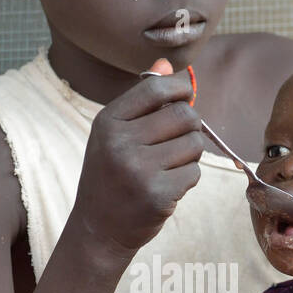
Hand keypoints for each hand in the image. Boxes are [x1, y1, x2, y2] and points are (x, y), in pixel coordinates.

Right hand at [72, 57, 204, 262]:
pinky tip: (167, 187)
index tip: (184, 98)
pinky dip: (187, 179)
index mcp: (108, 122)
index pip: (156, 88)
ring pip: (194, 144)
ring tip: (168, 167)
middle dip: (190, 126)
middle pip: (184, 115)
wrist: (98, 229)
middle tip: (178, 141)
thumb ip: (142, 100)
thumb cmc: (111, 175)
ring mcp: (138, 170)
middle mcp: (120, 143)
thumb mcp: (114, 134)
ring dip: (189, 155)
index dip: (180, 89)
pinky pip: (194, 173)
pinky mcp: (157, 195)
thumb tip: (167, 63)